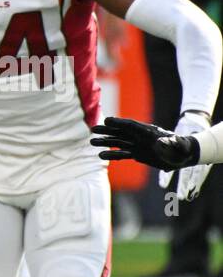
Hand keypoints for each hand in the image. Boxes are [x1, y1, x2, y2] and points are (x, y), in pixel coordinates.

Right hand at [91, 114, 207, 198]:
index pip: (131, 126)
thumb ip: (174, 143)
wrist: (183, 155)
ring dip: (105, 142)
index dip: (119, 123)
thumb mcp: (180, 145)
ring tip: (92, 142)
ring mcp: (138, 145)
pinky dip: (112, 154)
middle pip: (121, 132)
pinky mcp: (137, 154)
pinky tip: (101, 155)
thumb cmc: (182, 149)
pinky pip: (122, 154)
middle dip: (107, 130)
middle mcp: (141, 137)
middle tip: (92, 129)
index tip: (106, 121)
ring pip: (118, 142)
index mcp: (149, 132)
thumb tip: (170, 141)